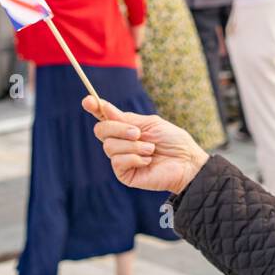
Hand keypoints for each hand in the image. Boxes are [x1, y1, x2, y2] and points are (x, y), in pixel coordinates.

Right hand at [83, 97, 209, 194]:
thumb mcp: (150, 123)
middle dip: (118, 129)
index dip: (94, 107)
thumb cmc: (172, 141)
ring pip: (110, 146)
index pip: (104, 117)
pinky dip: (135, 158)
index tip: (87, 100)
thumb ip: (126, 118)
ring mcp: (120, 158)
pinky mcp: (124, 174)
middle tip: (137, 132)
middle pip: (100, 130)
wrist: (186, 161)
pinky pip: (118, 162)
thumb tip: (103, 108)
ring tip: (150, 149)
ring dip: (133, 146)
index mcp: (125, 127)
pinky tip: (148, 161)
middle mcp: (120, 142)